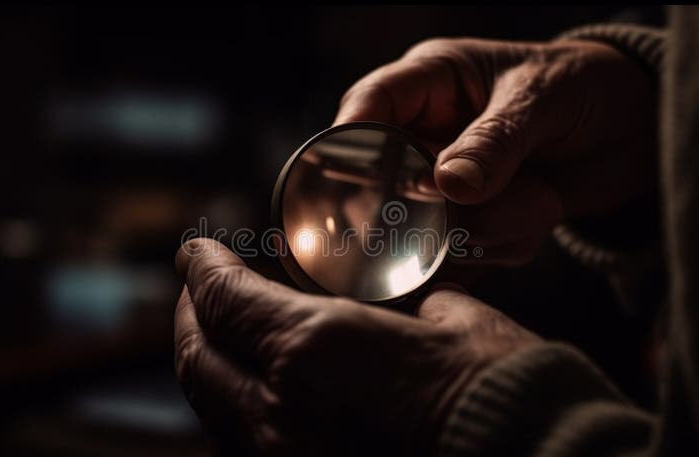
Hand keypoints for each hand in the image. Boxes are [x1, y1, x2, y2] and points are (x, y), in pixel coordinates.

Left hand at [174, 238, 539, 455]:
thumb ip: (414, 311)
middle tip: (202, 288)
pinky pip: (244, 443)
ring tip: (226, 336)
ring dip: (212, 364)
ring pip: (213, 407)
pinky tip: (262, 388)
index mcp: (312, 352)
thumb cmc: (505, 396)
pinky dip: (239, 406)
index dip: (203, 268)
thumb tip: (413, 308)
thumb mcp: (457, 325)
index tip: (197, 250)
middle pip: (199, 357)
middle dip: (193, 315)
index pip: (224, 299)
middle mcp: (280, 414)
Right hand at [336, 37, 657, 264]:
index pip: (368, 105)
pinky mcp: (470, 222)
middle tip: (469, 206)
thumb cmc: (582, 86)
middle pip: (384, 183)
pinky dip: (509, 244)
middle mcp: (425, 135)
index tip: (363, 178)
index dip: (352, 141)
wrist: (635, 130)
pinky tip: (542, 211)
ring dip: (490, 227)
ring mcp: (445, 184)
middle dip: (430, 207)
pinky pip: (467, 255)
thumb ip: (496, 141)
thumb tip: (448, 187)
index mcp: (430, 82)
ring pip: (429, 230)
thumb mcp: (542, 98)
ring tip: (540, 197)